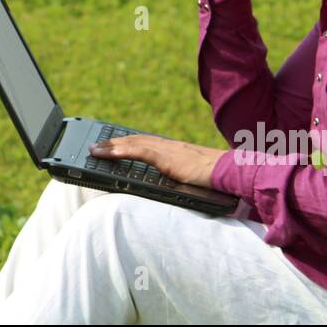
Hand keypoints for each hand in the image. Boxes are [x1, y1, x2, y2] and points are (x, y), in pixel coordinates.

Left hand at [89, 134, 227, 188]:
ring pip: (133, 143)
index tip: (113, 144)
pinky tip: (109, 153)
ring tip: (95, 149)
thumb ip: (181, 178)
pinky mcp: (168, 158)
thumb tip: (174, 185)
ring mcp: (168, 150)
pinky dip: (122, 151)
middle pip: (135, 140)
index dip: (127, 143)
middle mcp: (169, 146)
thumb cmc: (217, 178)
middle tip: (96, 145)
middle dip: (114, 143)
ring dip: (111, 146)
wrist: (231, 171)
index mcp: (174, 150)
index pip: (146, 143)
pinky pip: (140, 151)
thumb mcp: (194, 177)